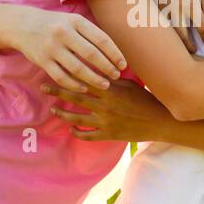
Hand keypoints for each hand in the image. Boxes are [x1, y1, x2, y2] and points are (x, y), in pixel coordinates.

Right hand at [13, 9, 126, 92]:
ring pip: (77, 68)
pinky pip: (61, 76)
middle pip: (91, 54)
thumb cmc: (56, 25)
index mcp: (75, 21)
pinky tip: (84, 88)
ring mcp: (51, 47)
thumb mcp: (72, 21)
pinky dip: (74, 84)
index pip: (101, 39)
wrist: (23, 25)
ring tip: (105, 85)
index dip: (114, 53)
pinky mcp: (42, 60)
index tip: (123, 65)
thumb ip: (90, 33)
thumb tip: (115, 52)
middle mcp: (63, 33)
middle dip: (107, 67)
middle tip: (116, 75)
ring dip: (94, 79)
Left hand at [40, 79, 172, 142]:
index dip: (67, 73)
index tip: (54, 68)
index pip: (84, 78)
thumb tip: (96, 68)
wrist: (160, 121)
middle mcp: (104, 104)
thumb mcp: (130, 84)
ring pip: (77, 117)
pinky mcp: (108, 134)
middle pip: (75, 96)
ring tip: (53, 111)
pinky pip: (88, 135)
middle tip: (43, 87)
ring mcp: (105, 121)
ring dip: (62, 114)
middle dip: (57, 91)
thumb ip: (112, 78)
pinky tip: (71, 129)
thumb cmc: (146, 99)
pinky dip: (77, 132)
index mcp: (110, 89)